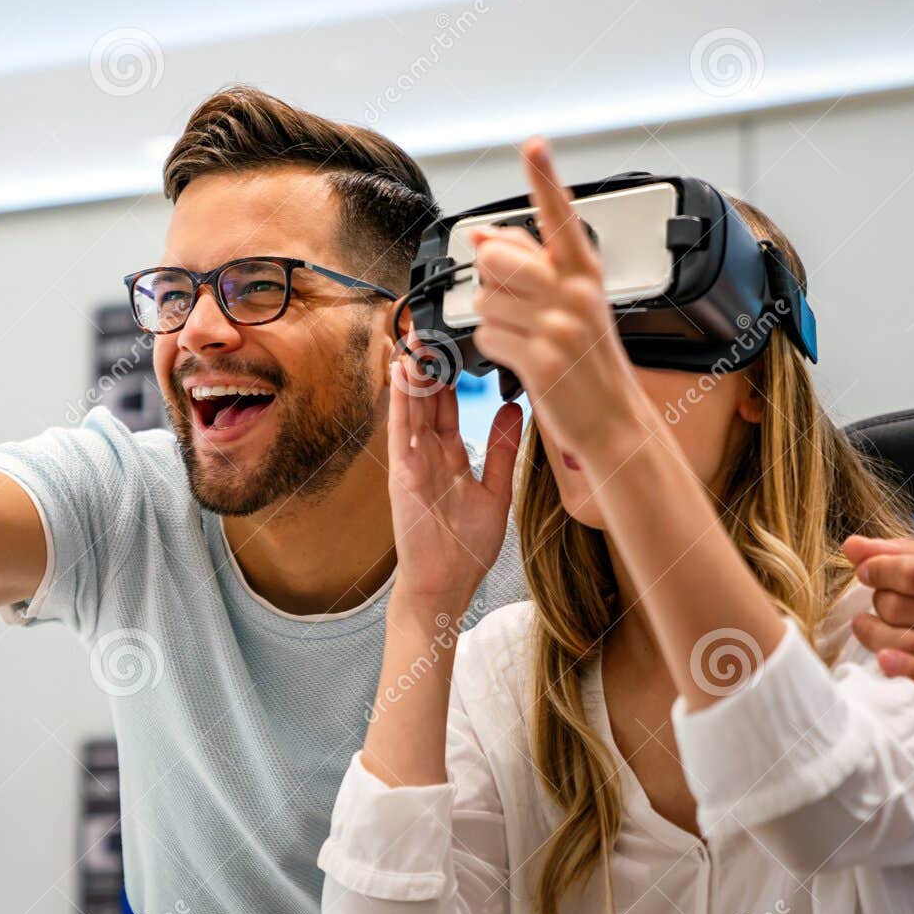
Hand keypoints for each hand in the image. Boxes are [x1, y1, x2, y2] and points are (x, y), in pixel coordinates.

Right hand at [386, 348, 522, 613]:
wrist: (446, 586)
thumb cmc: (466, 549)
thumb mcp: (496, 491)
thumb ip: (502, 450)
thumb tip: (514, 410)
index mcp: (450, 458)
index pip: (447, 407)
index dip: (450, 376)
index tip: (457, 346)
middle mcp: (428, 455)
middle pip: (426, 399)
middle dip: (428, 364)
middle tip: (432, 327)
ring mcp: (413, 462)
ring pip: (411, 407)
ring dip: (411, 372)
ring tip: (414, 336)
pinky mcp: (404, 474)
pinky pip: (401, 430)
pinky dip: (400, 400)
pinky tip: (400, 373)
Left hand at [467, 137, 652, 463]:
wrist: (613, 420)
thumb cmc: (591, 362)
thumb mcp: (572, 305)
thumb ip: (530, 266)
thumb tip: (481, 235)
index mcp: (584, 273)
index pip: (560, 215)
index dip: (545, 179)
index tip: (534, 145)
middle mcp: (574, 293)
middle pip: (497, 257)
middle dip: (491, 280)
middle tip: (517, 306)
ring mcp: (558, 325)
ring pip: (486, 300)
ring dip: (493, 321)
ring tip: (526, 337)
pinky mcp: (541, 358)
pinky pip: (487, 337)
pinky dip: (494, 349)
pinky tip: (522, 358)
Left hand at [845, 534, 913, 714]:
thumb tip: (854, 546)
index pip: (913, 573)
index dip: (877, 571)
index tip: (866, 570)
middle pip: (902, 608)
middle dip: (878, 600)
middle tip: (880, 599)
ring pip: (906, 644)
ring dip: (873, 634)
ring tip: (868, 624)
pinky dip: (900, 670)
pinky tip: (884, 659)